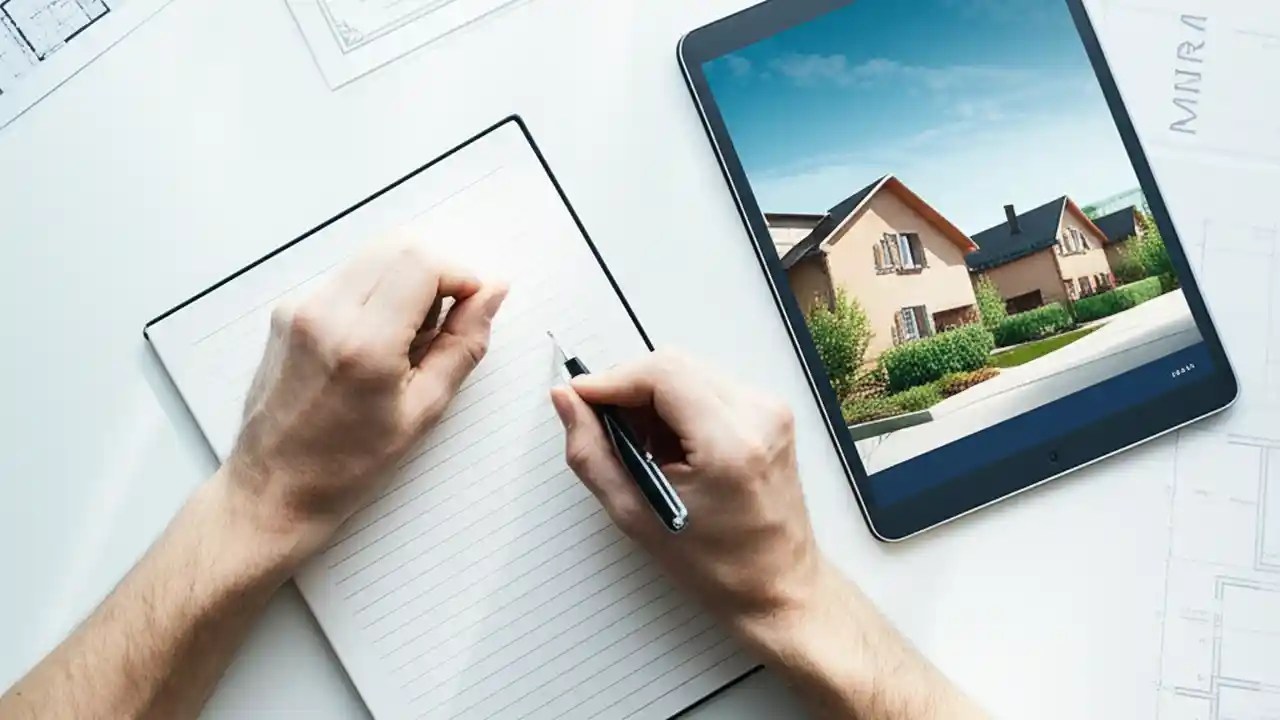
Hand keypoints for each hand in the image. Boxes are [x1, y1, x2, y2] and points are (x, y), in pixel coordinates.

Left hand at [227, 237, 507, 556]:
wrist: (274, 489)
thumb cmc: (347, 466)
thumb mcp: (422, 411)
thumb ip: (463, 344)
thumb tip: (492, 294)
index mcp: (363, 344)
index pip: (422, 263)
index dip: (461, 276)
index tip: (473, 305)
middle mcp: (325, 314)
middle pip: (398, 247)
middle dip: (437, 273)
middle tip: (446, 322)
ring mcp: (300, 308)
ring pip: (373, 258)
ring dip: (406, 283)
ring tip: (410, 339)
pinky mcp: (288, 312)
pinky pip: (348, 279)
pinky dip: (377, 295)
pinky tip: (379, 343)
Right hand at [549, 350, 821, 638]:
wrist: (779, 585)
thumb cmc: (716, 566)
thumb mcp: (636, 515)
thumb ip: (591, 453)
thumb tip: (566, 400)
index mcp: (730, 443)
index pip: (661, 374)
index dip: (611, 380)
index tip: (579, 398)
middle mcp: (758, 415)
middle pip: (673, 365)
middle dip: (629, 389)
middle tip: (606, 430)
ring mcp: (770, 410)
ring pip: (688, 372)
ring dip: (652, 399)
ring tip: (643, 450)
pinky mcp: (770, 413)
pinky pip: (708, 387)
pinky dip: (677, 407)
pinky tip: (670, 448)